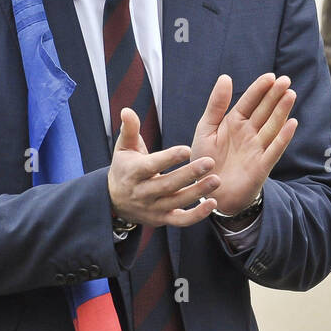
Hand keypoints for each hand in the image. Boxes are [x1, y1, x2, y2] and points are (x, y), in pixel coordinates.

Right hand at [107, 107, 220, 227]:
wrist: (113, 201)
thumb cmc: (125, 168)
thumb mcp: (124, 148)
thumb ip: (129, 129)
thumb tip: (127, 109)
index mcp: (133, 172)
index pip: (151, 165)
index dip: (168, 158)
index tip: (187, 149)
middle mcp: (142, 193)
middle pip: (167, 185)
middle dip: (189, 174)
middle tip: (210, 162)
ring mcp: (153, 208)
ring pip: (177, 202)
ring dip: (198, 192)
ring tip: (217, 180)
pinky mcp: (162, 220)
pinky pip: (181, 220)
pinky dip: (197, 215)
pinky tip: (213, 203)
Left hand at [190, 73, 297, 215]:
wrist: (209, 192)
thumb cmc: (206, 161)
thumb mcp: (206, 130)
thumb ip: (216, 105)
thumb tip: (225, 77)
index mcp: (234, 122)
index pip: (249, 101)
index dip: (260, 89)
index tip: (270, 76)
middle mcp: (249, 132)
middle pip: (265, 110)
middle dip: (275, 95)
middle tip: (286, 80)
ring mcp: (257, 148)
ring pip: (272, 126)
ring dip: (282, 111)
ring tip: (290, 95)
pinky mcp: (262, 165)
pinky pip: (274, 149)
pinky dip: (283, 137)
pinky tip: (292, 123)